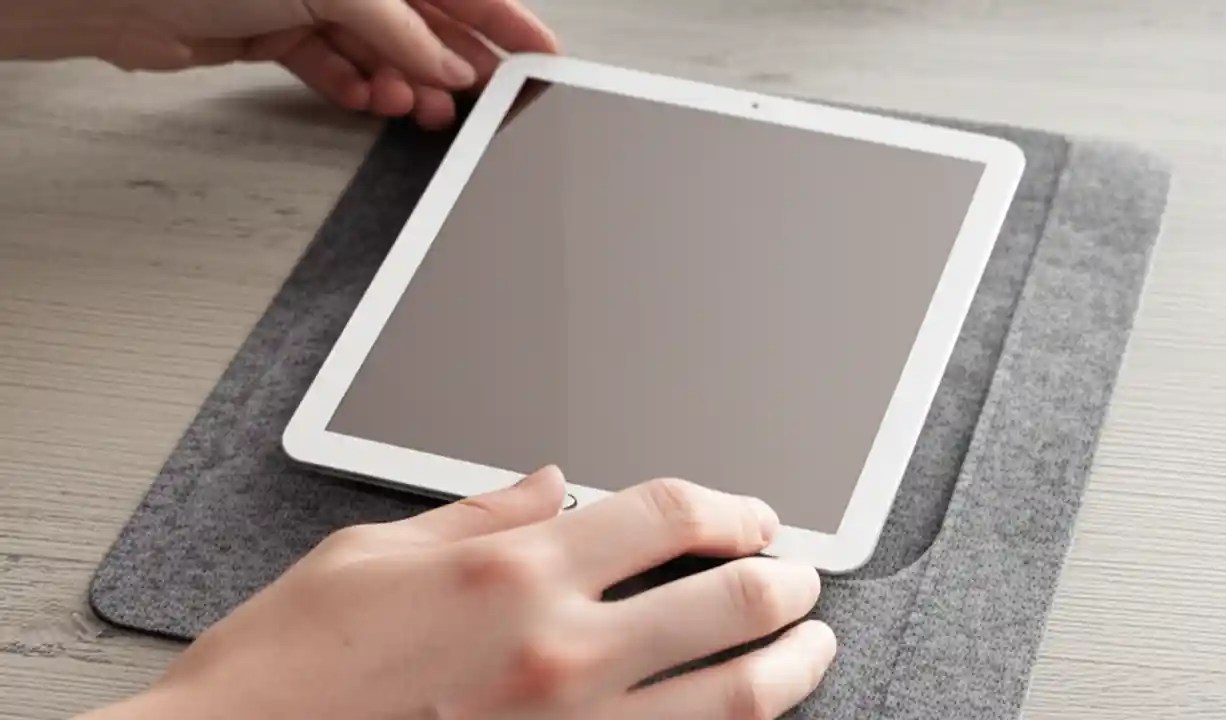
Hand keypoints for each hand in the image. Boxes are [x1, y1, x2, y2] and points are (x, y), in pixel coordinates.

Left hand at [1, 0, 557, 127]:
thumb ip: (400, 29)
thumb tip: (448, 62)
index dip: (503, 19)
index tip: (539, 54)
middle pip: (423, 20)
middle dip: (453, 62)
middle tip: (482, 100)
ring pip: (384, 52)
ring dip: (403, 85)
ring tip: (413, 109)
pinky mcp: (280, 33)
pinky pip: (337, 67)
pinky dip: (353, 89)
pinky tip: (366, 101)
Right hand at [82, 467, 835, 719]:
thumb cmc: (291, 664)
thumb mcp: (376, 552)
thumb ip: (482, 512)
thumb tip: (552, 485)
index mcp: (513, 570)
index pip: (666, 514)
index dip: (728, 505)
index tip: (749, 515)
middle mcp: (557, 650)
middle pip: (723, 601)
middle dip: (782, 582)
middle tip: (800, 576)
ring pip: (729, 698)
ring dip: (787, 666)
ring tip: (809, 648)